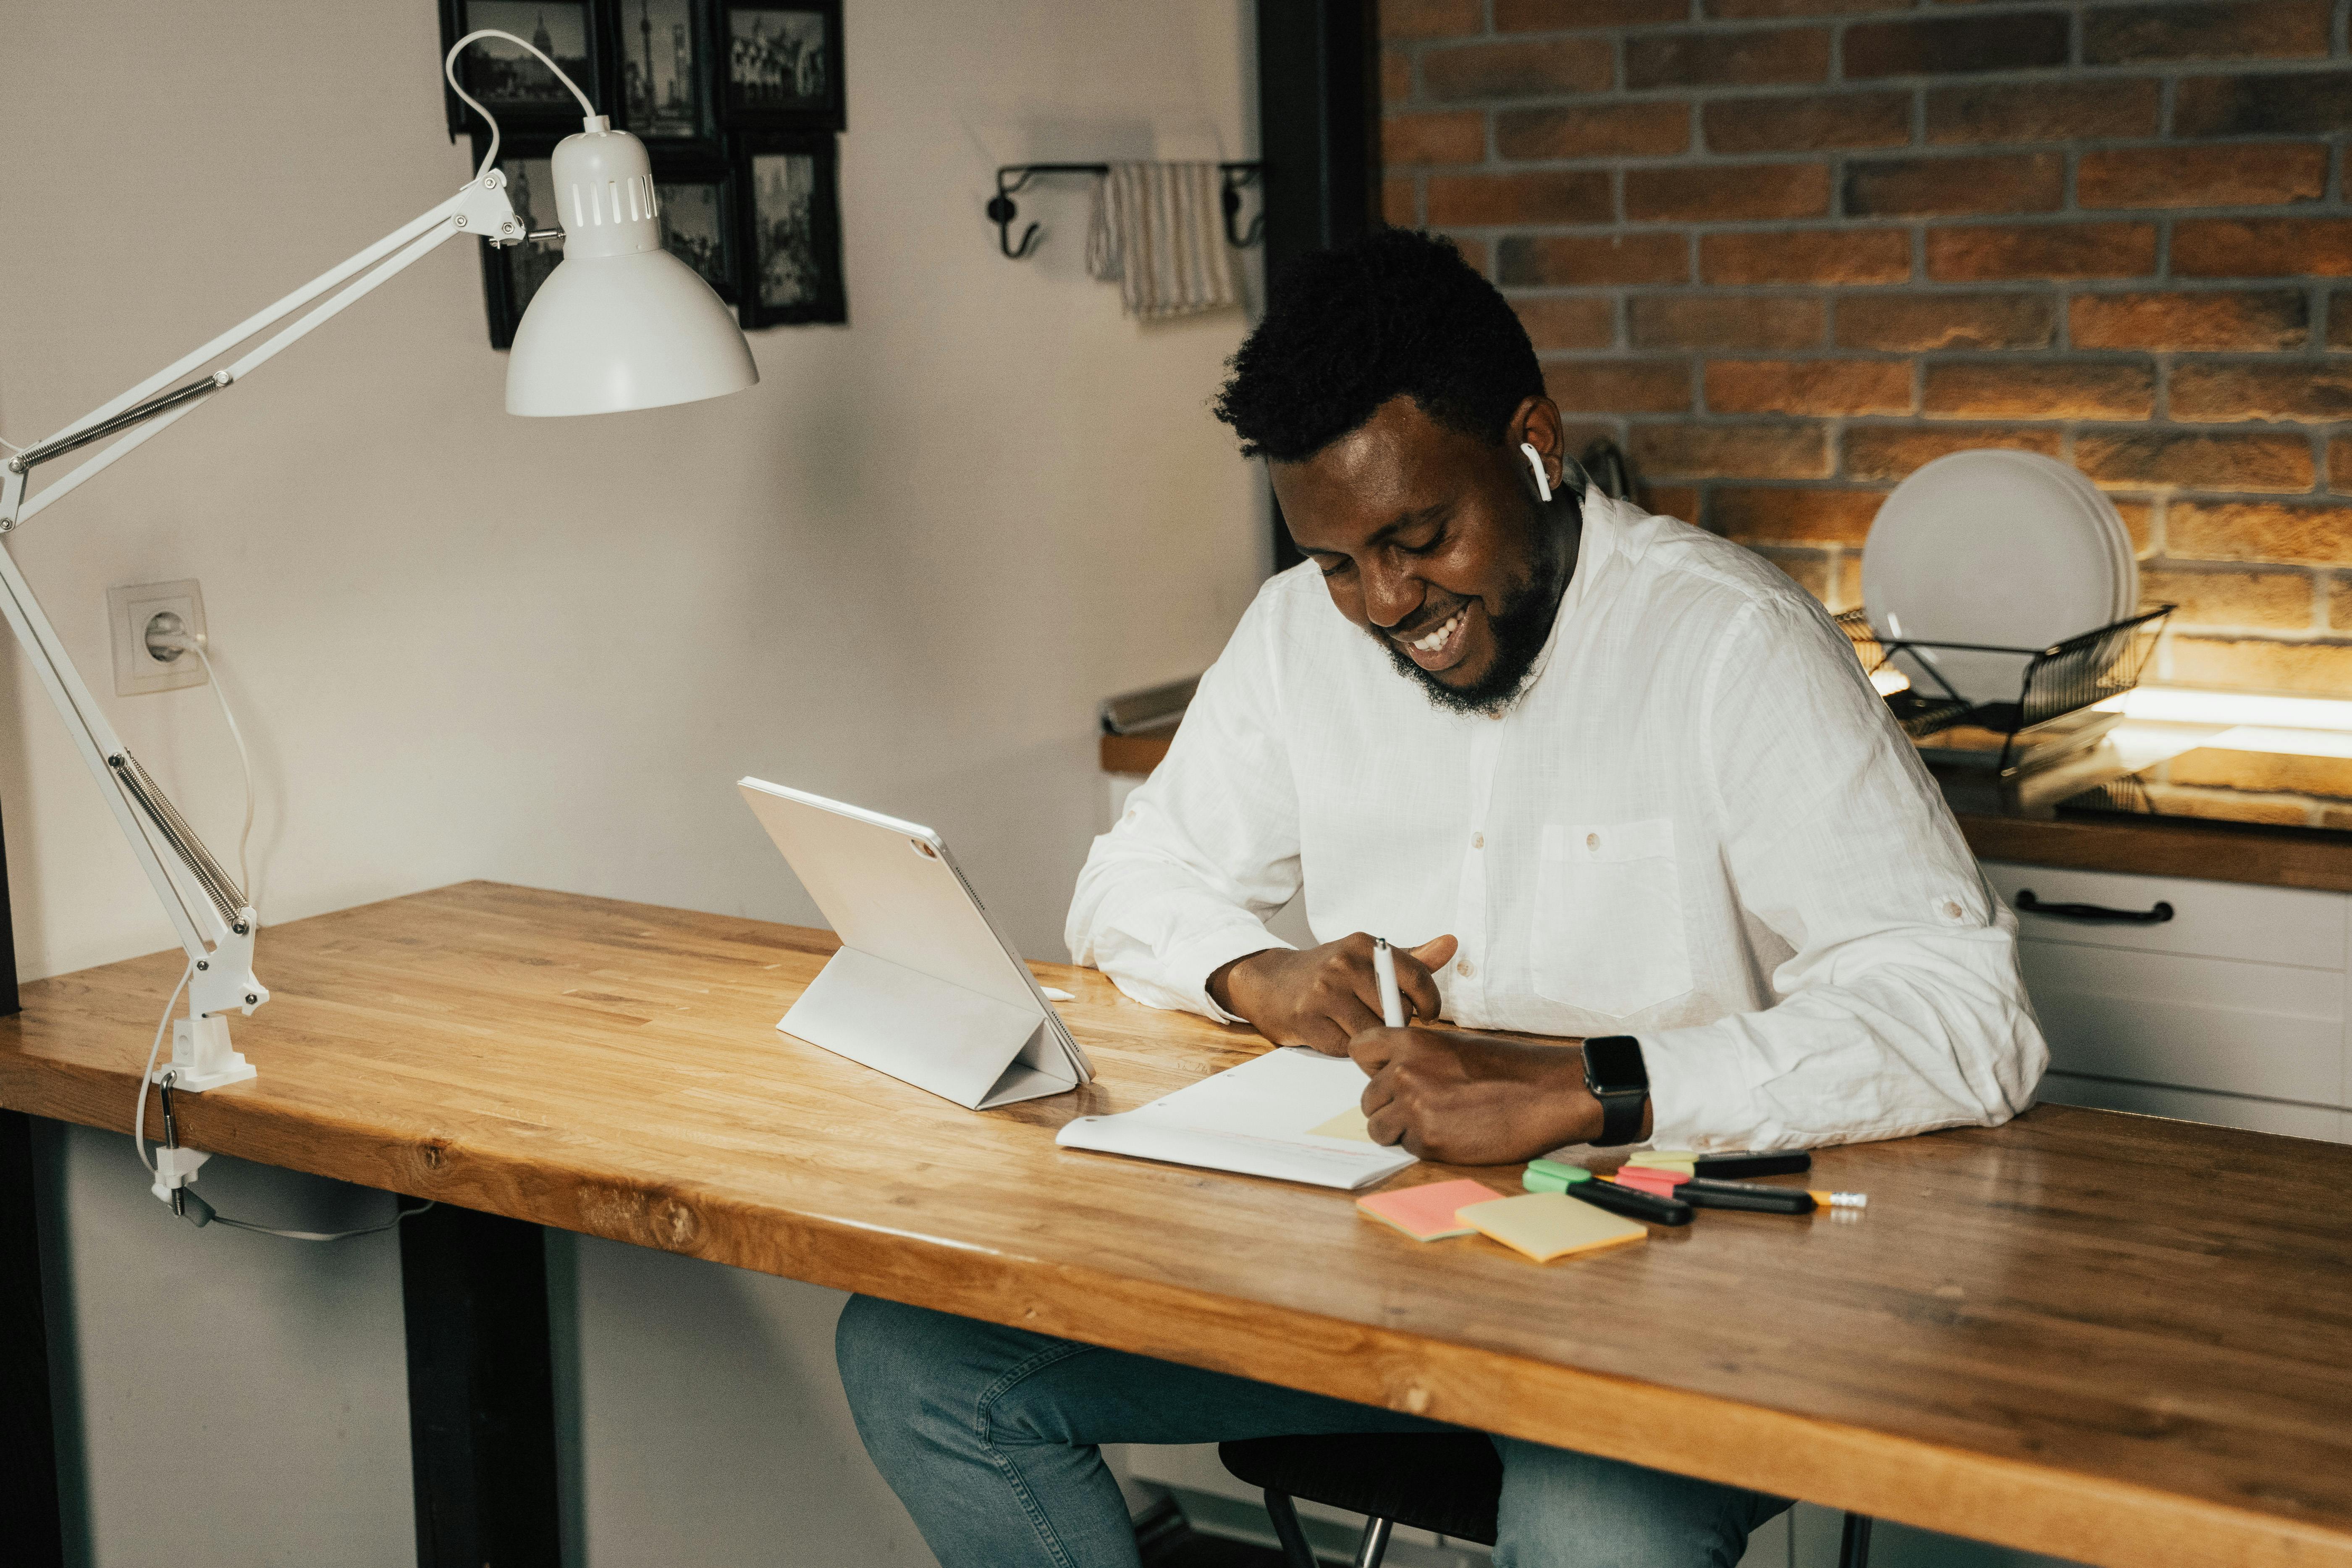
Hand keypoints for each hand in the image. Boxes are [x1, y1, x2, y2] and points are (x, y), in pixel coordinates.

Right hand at [1208, 933, 1458, 1055]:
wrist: (1270, 983)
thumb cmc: (1328, 974)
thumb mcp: (1367, 959)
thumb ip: (1411, 959)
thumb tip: (1450, 943)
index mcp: (1363, 945)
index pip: (1415, 977)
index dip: (1428, 1002)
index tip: (1427, 1013)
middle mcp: (1343, 964)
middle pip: (1396, 1011)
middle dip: (1393, 1022)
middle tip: (1377, 1018)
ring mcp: (1323, 992)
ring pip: (1372, 1033)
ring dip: (1370, 1039)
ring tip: (1355, 1026)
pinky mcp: (1307, 1019)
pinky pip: (1345, 1048)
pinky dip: (1344, 1047)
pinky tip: (1334, 1032)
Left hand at [1349, 1028, 1613, 1164]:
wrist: (1546, 1096)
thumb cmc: (1508, 1069)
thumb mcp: (1455, 1046)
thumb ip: (1416, 1055)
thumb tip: (1389, 1069)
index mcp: (1411, 1042)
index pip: (1359, 1049)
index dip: (1373, 1065)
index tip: (1387, 1073)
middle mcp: (1405, 1073)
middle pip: (1367, 1096)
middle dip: (1390, 1104)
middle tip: (1424, 1106)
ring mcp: (1414, 1109)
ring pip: (1379, 1127)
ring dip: (1401, 1129)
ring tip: (1437, 1122)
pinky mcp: (1428, 1141)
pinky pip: (1405, 1147)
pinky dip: (1423, 1145)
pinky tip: (1452, 1134)